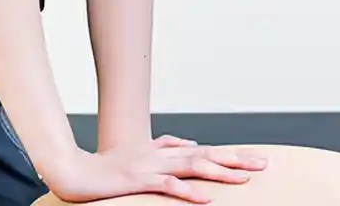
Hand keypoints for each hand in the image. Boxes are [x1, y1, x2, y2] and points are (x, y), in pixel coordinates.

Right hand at [44, 135, 268, 203]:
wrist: (75, 171)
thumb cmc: (109, 165)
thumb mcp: (142, 152)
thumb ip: (167, 145)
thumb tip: (192, 142)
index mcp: (167, 150)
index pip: (208, 151)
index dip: (233, 154)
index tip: (258, 158)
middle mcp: (164, 155)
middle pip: (209, 155)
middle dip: (238, 159)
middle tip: (264, 164)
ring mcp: (152, 167)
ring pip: (194, 167)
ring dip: (221, 173)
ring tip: (245, 179)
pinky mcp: (139, 180)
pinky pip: (168, 186)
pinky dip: (189, 192)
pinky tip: (207, 197)